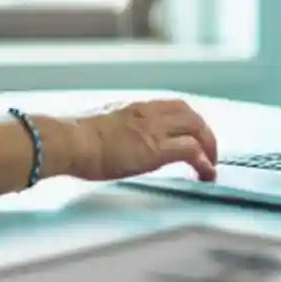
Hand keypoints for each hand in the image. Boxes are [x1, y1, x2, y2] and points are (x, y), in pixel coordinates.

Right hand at [70, 100, 218, 181]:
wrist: (70, 142)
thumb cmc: (74, 140)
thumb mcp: (99, 128)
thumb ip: (113, 132)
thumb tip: (110, 143)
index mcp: (134, 108)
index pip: (172, 106)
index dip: (187, 121)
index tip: (191, 135)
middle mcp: (149, 114)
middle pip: (190, 114)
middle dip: (204, 132)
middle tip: (208, 152)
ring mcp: (154, 130)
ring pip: (197, 128)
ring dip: (209, 146)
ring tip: (210, 166)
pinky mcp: (157, 149)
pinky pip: (191, 150)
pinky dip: (204, 161)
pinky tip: (206, 174)